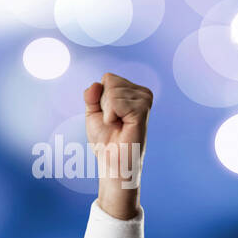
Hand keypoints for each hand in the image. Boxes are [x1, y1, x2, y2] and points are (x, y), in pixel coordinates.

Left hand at [84, 72, 152, 203]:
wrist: (112, 159)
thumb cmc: (104, 139)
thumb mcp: (93, 112)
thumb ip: (92, 95)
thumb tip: (96, 83)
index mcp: (133, 91)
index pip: (108, 78)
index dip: (99, 98)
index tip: (108, 115)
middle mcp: (142, 93)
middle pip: (110, 81)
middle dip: (103, 104)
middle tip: (113, 121)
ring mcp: (145, 99)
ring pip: (112, 92)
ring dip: (107, 112)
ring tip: (117, 124)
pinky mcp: (143, 108)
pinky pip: (115, 102)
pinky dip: (110, 115)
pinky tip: (121, 125)